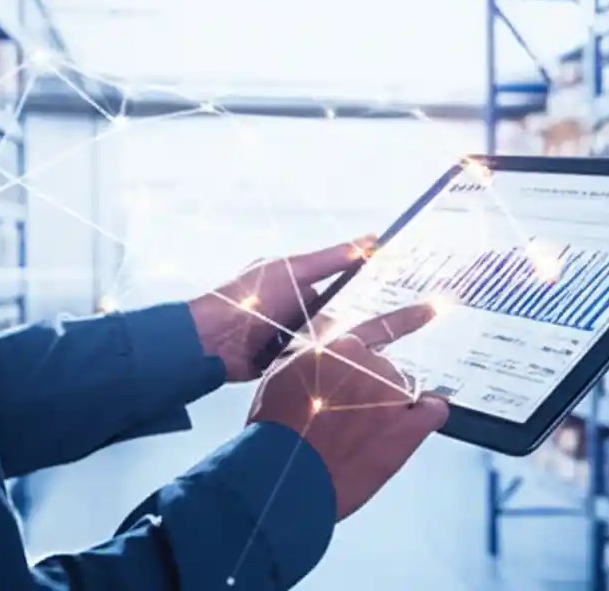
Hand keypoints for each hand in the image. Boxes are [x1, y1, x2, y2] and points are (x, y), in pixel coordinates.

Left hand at [188, 236, 375, 381]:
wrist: (215, 343)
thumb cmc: (253, 299)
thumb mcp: (295, 271)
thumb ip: (332, 259)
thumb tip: (372, 239)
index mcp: (295, 281)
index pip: (338, 283)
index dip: (363, 289)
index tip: (393, 296)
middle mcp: (293, 307)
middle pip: (334, 315)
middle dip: (353, 323)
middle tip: (390, 332)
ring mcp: (287, 336)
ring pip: (324, 340)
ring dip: (338, 346)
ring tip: (374, 354)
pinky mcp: (282, 363)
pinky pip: (310, 362)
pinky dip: (321, 364)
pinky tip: (346, 369)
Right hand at [248, 305, 448, 520]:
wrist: (282, 474)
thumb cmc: (276, 431)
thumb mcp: (282, 374)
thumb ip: (314, 354)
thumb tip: (332, 349)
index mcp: (340, 348)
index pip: (382, 326)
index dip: (410, 318)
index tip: (433, 308)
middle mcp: (370, 364)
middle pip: (387, 369)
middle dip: (374, 389)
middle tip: (349, 419)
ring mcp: (392, 395)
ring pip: (405, 391)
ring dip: (390, 408)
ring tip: (360, 436)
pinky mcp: (406, 427)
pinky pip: (433, 412)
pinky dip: (426, 417)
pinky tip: (409, 428)